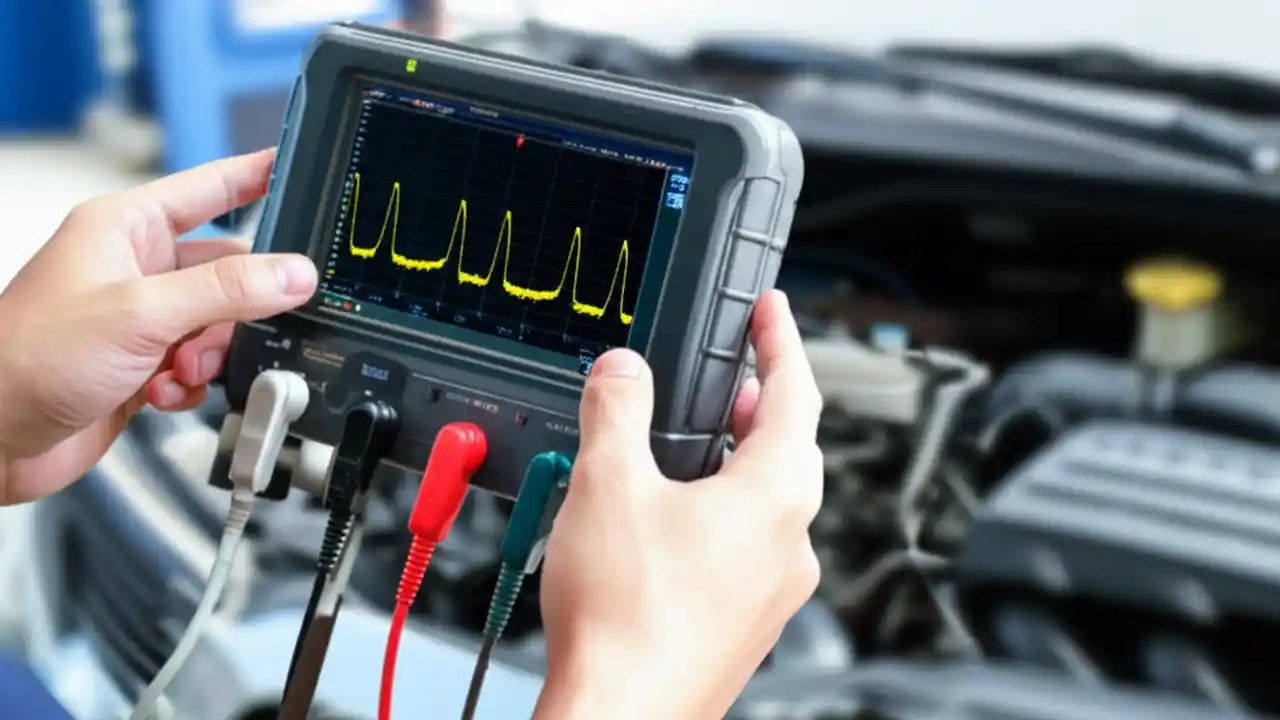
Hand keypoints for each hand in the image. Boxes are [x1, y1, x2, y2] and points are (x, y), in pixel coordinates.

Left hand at [0, 150, 316, 504]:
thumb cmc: (27, 359)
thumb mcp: (141, 313)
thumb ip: (226, 292)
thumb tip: (293, 274)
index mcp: (125, 228)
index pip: (209, 187)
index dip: (256, 176)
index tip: (299, 169)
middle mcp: (135, 268)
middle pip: (226, 270)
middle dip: (237, 306)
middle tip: (243, 324)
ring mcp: (140, 318)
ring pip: (218, 324)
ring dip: (208, 354)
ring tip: (179, 371)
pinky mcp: (142, 364)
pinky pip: (198, 366)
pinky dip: (189, 384)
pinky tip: (161, 394)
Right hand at [535, 290, 822, 719]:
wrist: (622, 717)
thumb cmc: (626, 620)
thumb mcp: (608, 484)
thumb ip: (617, 409)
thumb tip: (622, 370)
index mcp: (774, 496)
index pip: (795, 392)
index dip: (781, 340)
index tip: (772, 312)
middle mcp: (789, 543)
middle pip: (789, 448)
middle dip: (758, 402)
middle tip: (729, 375)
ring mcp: (772, 590)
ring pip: (768, 501)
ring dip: (736, 459)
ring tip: (690, 442)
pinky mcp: (744, 623)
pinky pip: (746, 546)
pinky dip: (720, 511)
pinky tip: (669, 519)